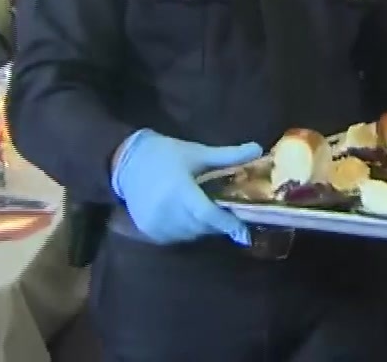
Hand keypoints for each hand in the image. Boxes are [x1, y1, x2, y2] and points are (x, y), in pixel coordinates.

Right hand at [111, 129, 261, 245]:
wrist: (127, 162)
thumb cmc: (166, 154)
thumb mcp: (198, 153)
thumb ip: (228, 156)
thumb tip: (258, 149)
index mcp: (179, 189)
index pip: (207, 214)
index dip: (227, 223)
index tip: (243, 231)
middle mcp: (166, 210)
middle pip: (202, 226)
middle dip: (217, 222)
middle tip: (226, 210)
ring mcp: (156, 223)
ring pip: (191, 234)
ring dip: (202, 226)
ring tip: (205, 210)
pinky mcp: (149, 230)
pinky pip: (177, 237)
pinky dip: (186, 230)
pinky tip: (187, 214)